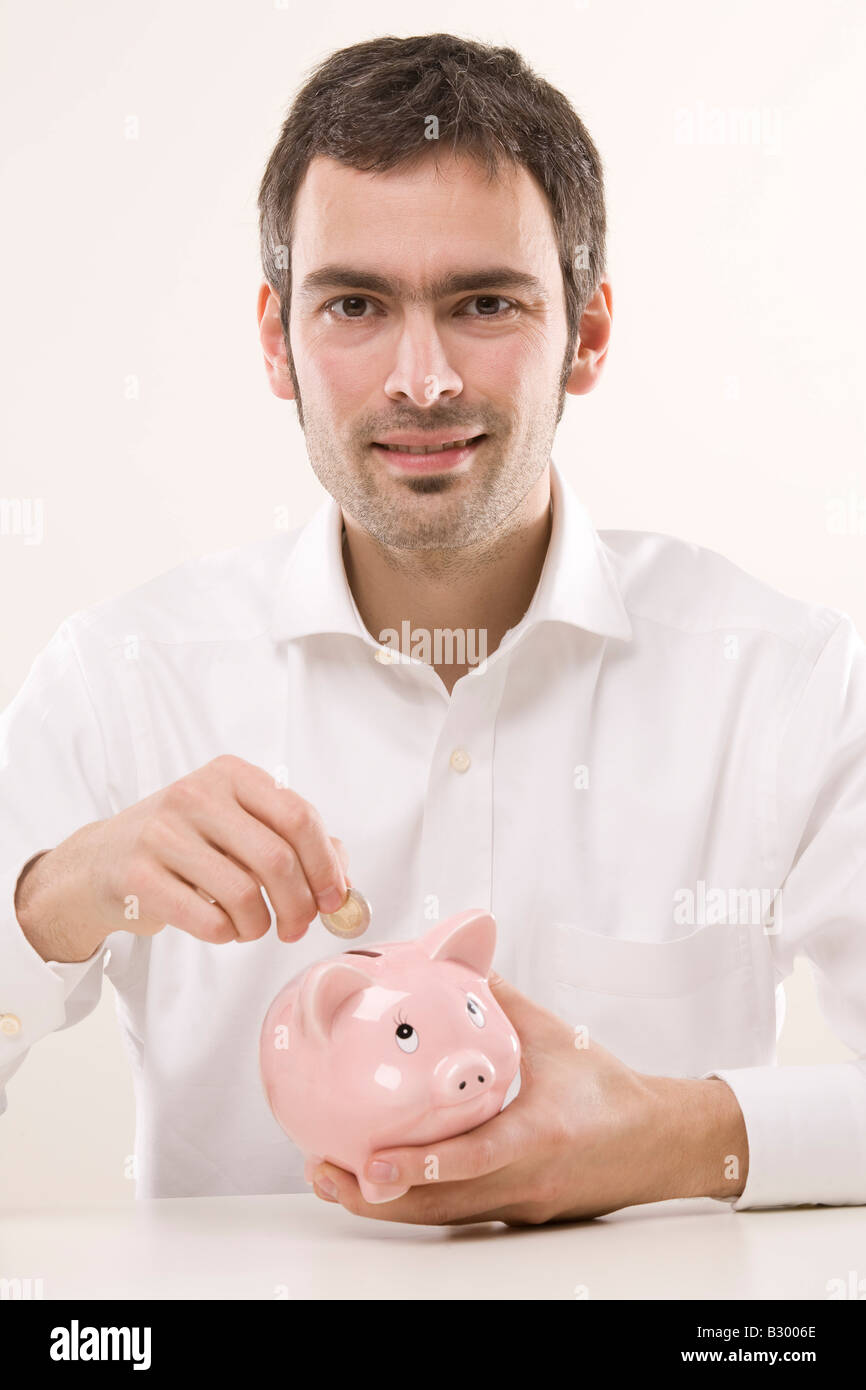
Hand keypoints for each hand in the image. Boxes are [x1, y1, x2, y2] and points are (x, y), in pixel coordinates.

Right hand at [14, 754, 349, 956]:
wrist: (102, 861)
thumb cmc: (185, 845)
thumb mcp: (237, 826)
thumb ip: (294, 844)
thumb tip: (342, 880)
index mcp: (232, 775)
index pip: (299, 817)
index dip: (325, 865)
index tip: (333, 899)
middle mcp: (197, 794)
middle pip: (277, 859)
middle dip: (299, 906)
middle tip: (297, 928)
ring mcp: (163, 832)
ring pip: (244, 895)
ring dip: (260, 925)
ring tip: (251, 926)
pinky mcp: (139, 875)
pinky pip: (209, 920)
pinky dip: (227, 935)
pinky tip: (221, 927)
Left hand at [311, 973, 747, 1224]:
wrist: (665, 1146)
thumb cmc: (613, 1091)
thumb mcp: (558, 1036)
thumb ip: (503, 999)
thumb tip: (457, 958)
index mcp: (540, 1135)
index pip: (475, 1157)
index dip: (421, 1164)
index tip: (371, 1162)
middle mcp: (527, 1181)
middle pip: (440, 1204)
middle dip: (376, 1194)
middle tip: (323, 1169)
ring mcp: (521, 1206)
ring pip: (441, 1216)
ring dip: (385, 1203)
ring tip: (333, 1177)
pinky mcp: (518, 1216)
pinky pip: (458, 1213)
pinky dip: (417, 1199)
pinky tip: (381, 1180)